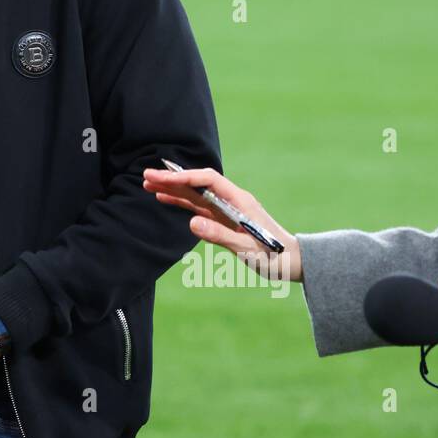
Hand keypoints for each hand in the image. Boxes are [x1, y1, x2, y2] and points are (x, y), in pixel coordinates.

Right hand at [142, 165, 301, 281]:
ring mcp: (226, 209)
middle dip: (172, 178)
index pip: (208, 180)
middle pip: (198, 183)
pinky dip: (181, 202)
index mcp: (239, 200)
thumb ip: (219, 235)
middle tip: (146, 175)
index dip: (185, 177)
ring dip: (173, 188)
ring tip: (148, 184)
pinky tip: (165, 199)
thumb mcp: (246, 248)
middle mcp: (231, 200)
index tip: (163, 178)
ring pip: (195, 194)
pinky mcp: (223, 220)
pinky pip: (198, 207)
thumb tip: (191, 223)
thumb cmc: (274, 256)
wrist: (292, 262)